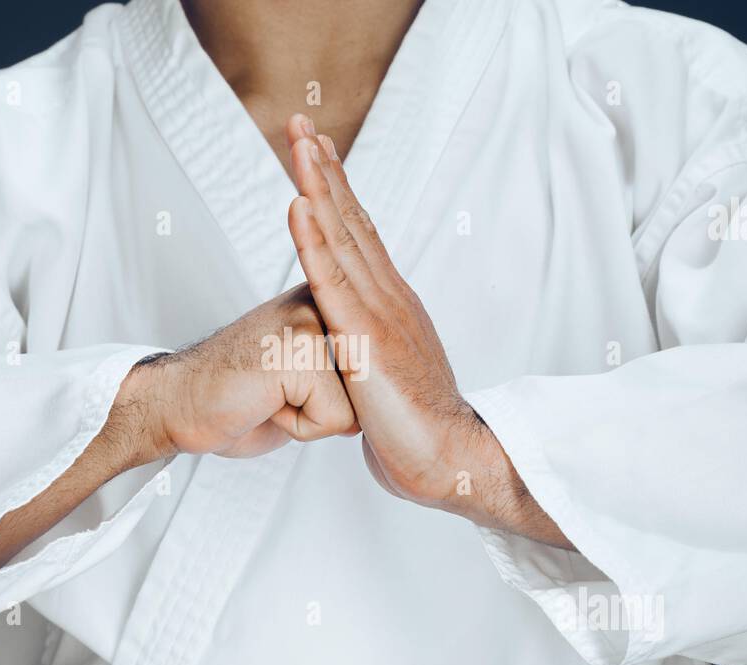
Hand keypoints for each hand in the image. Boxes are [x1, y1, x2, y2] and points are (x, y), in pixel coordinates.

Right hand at [0, 282, 355, 569]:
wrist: (177, 403)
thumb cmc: (238, 394)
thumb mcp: (306, 372)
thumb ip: (347, 364)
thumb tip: (389, 385)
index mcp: (326, 298)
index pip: (376, 366)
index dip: (340, 396)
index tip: (297, 382)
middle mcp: (321, 300)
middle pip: (371, 387)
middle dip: (330, 408)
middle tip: (279, 392)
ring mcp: (308, 323)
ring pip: (356, 406)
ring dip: (313, 419)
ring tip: (273, 397)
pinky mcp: (297, 354)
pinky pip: (332, 419)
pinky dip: (299, 428)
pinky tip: (264, 404)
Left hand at [282, 114, 567, 545]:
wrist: (448, 458)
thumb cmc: (417, 429)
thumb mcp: (386, 374)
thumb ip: (370, 346)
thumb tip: (353, 341)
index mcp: (391, 304)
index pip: (359, 235)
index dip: (336, 190)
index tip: (316, 152)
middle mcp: (389, 296)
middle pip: (351, 219)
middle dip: (323, 169)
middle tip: (301, 124)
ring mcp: (380, 313)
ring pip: (343, 237)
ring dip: (317, 185)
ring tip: (298, 143)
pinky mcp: (367, 339)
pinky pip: (334, 280)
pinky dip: (314, 240)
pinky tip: (300, 205)